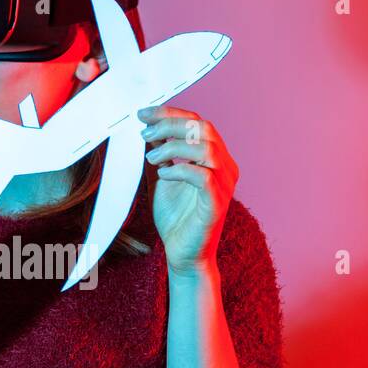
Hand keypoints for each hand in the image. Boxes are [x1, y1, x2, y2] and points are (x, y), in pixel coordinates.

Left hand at [139, 106, 238, 277]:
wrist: (183, 254)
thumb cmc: (176, 218)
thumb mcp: (163, 177)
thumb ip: (161, 154)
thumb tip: (149, 129)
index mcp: (215, 157)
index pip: (197, 122)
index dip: (170, 113)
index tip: (143, 114)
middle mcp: (225, 167)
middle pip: (203, 128)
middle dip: (170, 125)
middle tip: (144, 134)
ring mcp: (224, 185)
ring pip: (206, 148)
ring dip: (173, 147)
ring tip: (151, 158)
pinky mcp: (217, 204)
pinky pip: (203, 177)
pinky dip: (180, 170)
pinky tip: (163, 175)